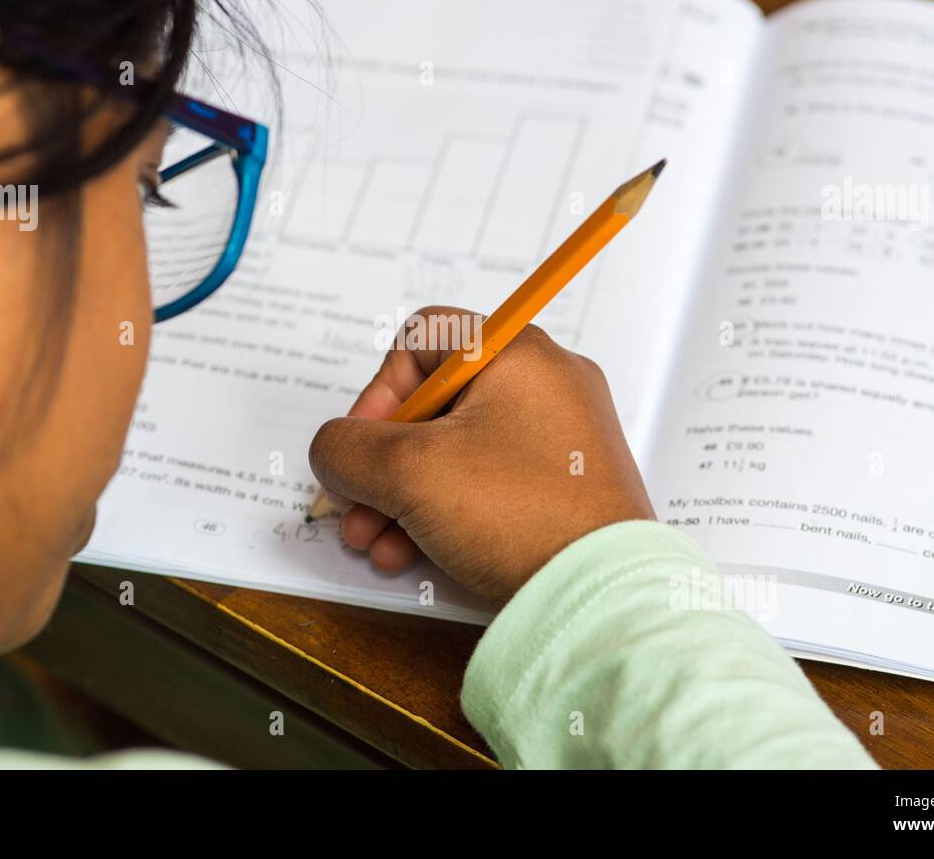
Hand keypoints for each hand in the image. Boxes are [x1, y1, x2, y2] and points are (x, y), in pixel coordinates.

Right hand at [308, 307, 654, 603]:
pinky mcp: (566, 483)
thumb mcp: (408, 472)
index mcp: (515, 353)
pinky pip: (489, 481)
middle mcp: (545, 383)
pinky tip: (415, 555)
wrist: (599, 593)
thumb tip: (334, 451)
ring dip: (403, 496)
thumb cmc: (517, 513)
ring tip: (378, 546)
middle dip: (382, 464)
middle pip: (433, 405)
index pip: (422, 341)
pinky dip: (446, 511)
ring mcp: (560, 435)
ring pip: (456, 450)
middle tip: (357, 510)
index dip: (378, 393)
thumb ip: (348, 449)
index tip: (364, 448)